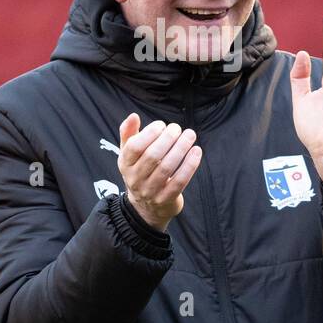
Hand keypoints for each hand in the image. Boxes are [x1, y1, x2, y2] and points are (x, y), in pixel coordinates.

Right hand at [117, 113, 201, 231]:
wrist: (146, 207)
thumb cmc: (140, 170)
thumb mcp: (129, 153)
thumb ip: (129, 133)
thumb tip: (133, 116)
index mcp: (125, 164)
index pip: (134, 147)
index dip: (149, 133)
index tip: (162, 125)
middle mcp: (135, 179)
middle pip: (152, 156)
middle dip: (167, 139)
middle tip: (177, 128)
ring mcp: (150, 191)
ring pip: (167, 167)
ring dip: (181, 148)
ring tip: (190, 135)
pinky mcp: (166, 199)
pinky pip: (179, 181)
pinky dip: (190, 165)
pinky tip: (196, 151)